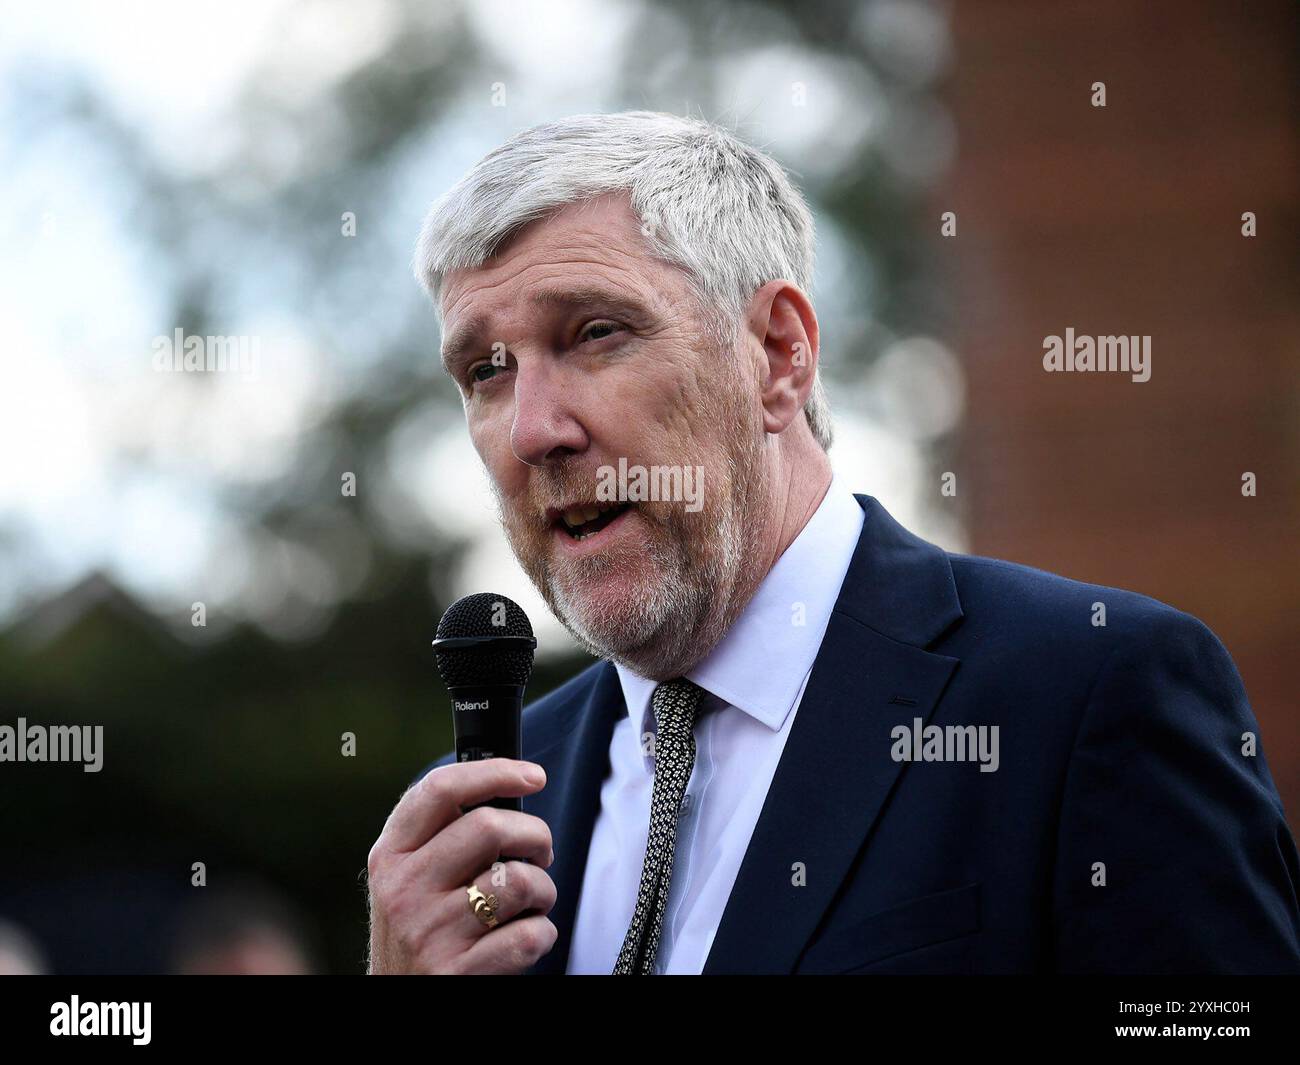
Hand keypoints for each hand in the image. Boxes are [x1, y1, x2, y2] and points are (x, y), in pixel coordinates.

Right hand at [366, 758, 556, 973]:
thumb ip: (443, 834)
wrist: (396, 1000)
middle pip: (489, 826)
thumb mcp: (409, 876)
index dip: (494, 772)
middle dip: (535, 836)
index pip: (440, 790)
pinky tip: (523, 938)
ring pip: (518, 880)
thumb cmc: (420, 929)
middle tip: (540, 854)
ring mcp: (428, 931)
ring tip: (531, 903)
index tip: (533, 776)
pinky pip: (529, 934)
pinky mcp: (456, 971)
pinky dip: (541, 933)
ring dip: (543, 890)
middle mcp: (403, 889)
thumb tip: (509, 787)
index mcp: (391, 854)